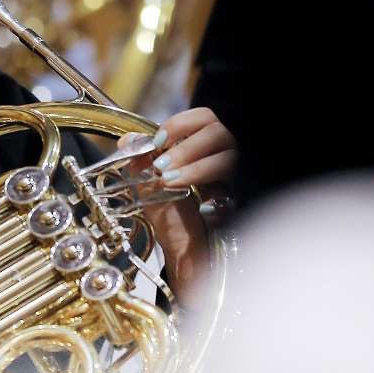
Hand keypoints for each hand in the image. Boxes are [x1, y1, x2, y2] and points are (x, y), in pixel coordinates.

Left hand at [119, 107, 236, 306]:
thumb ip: (139, 162)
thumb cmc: (172, 219)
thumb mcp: (149, 188)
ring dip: (197, 167)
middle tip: (162, 166)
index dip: (180, 124)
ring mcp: (238, 177)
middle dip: (186, 148)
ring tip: (171, 182)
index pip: (203, 118)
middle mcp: (225, 156)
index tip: (158, 141)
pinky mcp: (246, 199)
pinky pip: (241, 187)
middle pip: (218, 132)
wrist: (190, 254)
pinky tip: (203, 207)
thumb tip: (126, 140)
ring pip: (230, 156)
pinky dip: (219, 196)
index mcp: (203, 146)